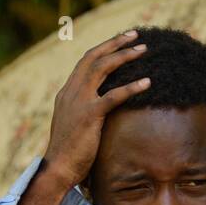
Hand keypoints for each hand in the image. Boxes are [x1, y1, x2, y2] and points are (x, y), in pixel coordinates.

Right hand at [44, 29, 151, 189]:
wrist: (57, 169)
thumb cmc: (69, 154)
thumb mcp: (74, 127)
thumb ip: (84, 114)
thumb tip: (100, 113)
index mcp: (67, 93)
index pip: (85, 63)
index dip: (103, 50)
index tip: (120, 42)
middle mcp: (71, 92)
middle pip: (93, 57)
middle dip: (114, 43)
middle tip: (134, 35)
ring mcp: (79, 102)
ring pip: (102, 69)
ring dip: (124, 56)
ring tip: (143, 49)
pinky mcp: (89, 115)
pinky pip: (113, 96)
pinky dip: (131, 87)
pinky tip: (147, 83)